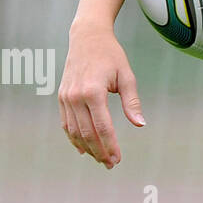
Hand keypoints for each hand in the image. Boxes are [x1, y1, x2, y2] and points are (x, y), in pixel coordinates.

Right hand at [58, 25, 144, 168]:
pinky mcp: (61, 97)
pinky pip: (66, 123)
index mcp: (93, 92)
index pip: (102, 127)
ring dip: (87, 148)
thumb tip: (140, 124)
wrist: (87, 38)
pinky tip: (83, 148)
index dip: (110, 145)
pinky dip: (73, 138)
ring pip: (74, 131)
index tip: (117, 158)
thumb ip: (132, 102)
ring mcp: (65, 98)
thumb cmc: (111, 56)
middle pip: (87, 133)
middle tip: (110, 164)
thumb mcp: (126, 76)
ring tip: (100, 159)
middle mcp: (76, 97)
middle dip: (99, 151)